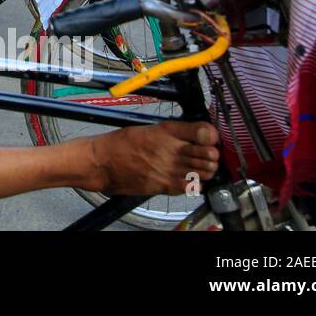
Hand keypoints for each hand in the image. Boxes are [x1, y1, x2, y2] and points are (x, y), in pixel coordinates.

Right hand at [87, 121, 219, 196]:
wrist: (103, 162)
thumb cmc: (121, 144)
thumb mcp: (148, 129)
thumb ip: (172, 133)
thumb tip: (194, 135)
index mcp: (167, 130)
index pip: (204, 131)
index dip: (211, 135)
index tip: (210, 138)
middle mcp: (171, 149)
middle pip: (209, 153)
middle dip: (212, 155)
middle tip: (207, 155)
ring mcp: (170, 169)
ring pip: (205, 171)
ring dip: (205, 170)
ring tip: (198, 167)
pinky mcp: (166, 185)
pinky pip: (193, 186)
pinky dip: (194, 183)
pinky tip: (187, 178)